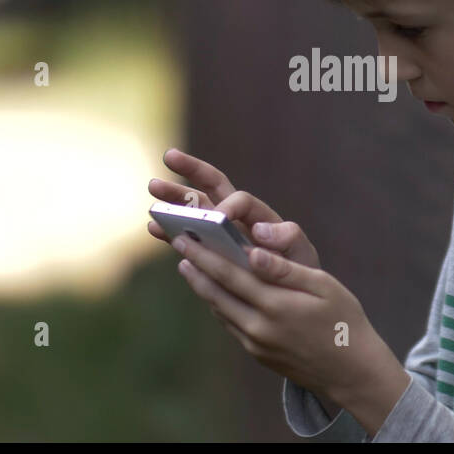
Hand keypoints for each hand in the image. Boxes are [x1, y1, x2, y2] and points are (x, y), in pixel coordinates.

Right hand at [147, 148, 320, 269]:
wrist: (292, 297)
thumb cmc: (299, 273)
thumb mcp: (301, 254)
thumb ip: (288, 238)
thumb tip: (259, 230)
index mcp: (259, 216)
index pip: (240, 200)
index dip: (229, 206)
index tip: (219, 219)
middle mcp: (238, 219)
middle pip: (212, 189)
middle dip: (190, 171)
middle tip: (169, 156)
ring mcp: (220, 234)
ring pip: (194, 210)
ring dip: (173, 201)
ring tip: (153, 193)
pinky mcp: (208, 252)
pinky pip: (186, 238)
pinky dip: (170, 233)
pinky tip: (153, 228)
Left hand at [171, 230, 405, 427]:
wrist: (351, 371)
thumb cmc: (344, 321)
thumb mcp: (324, 287)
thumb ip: (285, 269)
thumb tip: (253, 251)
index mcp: (276, 305)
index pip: (230, 274)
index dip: (204, 255)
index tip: (185, 238)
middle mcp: (259, 326)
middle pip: (216, 292)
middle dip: (195, 267)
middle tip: (178, 245)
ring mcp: (256, 343)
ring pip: (220, 310)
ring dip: (203, 287)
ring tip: (190, 266)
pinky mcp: (257, 354)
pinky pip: (231, 324)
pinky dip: (219, 305)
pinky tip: (217, 293)